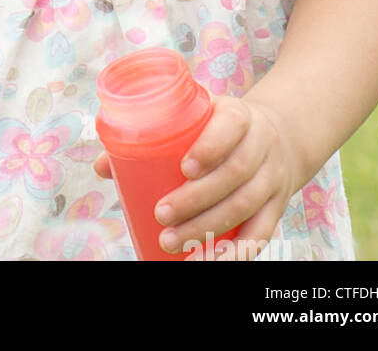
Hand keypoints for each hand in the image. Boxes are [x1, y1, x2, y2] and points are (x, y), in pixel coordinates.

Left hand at [93, 95, 301, 259]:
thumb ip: (151, 135)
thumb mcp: (195, 117)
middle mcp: (261, 145)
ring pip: (246, 206)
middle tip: (162, 215)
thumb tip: (100, 167)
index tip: (183, 168)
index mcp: (239, 115)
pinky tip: (210, 262)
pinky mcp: (277, 206)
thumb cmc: (216, 127)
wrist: (277, 137)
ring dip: (208, 229)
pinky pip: (261, 233)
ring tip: (172, 243)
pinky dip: (237, 252)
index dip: (210, 147)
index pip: (231, 126)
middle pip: (235, 174)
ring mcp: (273, 177)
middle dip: (197, 199)